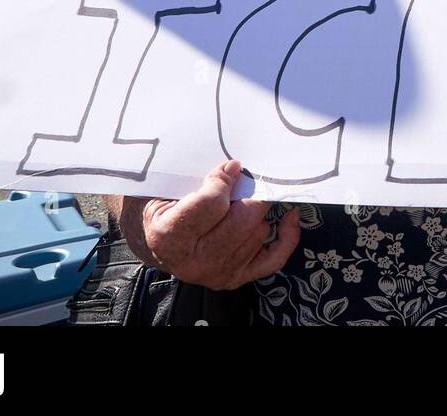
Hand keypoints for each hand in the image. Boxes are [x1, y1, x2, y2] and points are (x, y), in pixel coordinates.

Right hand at [119, 160, 300, 289]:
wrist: (156, 240)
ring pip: (258, 232)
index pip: (212, 203)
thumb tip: (236, 168)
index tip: (231, 167)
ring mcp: (218, 274)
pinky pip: (274, 259)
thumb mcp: (171, 189)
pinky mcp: (237, 278)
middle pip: (242, 220)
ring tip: (241, 203)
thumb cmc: (164, 208)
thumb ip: (200, 179)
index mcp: (170, 236)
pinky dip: (286, 237)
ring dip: (256, 213)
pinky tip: (289, 217)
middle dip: (248, 195)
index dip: (225, 180)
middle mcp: (194, 263)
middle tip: (246, 182)